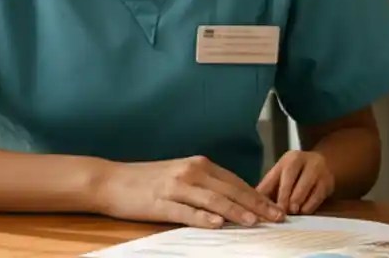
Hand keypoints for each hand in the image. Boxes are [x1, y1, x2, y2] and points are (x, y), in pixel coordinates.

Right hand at [94, 156, 285, 228]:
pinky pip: (187, 211)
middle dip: (256, 205)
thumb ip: (206, 185)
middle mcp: (192, 172)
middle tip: (276, 216)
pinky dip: (204, 218)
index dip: (257, 195)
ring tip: (254, 222)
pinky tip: (218, 224)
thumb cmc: (148, 181)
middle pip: (230, 190)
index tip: (275, 207)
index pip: (236, 182)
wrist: (111, 181)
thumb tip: (234, 200)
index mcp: (200, 165)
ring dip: (236, 211)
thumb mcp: (182, 176)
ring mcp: (176, 187)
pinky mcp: (161, 203)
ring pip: (213, 200)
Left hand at [257, 150, 335, 214]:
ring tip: (291, 212)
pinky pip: (317, 196)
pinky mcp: (328, 181)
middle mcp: (303, 160)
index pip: (275, 176)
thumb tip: (250, 205)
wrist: (326, 164)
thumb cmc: (297, 174)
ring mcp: (317, 169)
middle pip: (289, 178)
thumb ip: (267, 188)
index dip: (269, 193)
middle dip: (283, 197)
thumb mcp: (282, 175)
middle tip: (279, 212)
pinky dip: (309, 206)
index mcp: (288, 159)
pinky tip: (303, 211)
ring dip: (296, 202)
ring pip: (304, 187)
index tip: (264, 208)